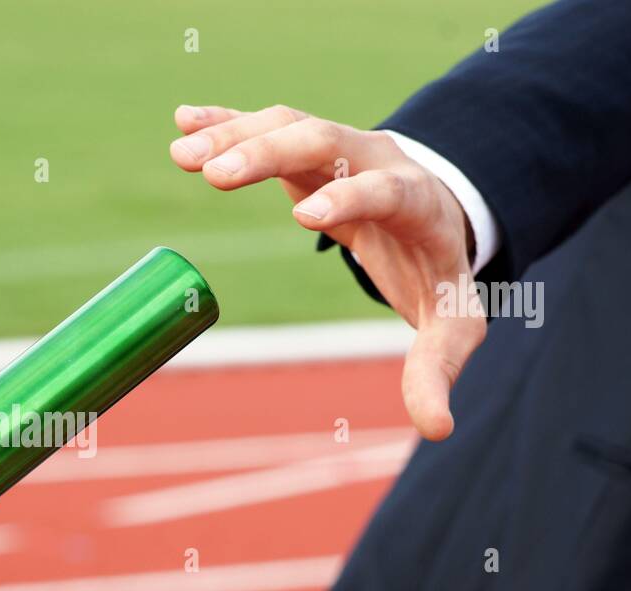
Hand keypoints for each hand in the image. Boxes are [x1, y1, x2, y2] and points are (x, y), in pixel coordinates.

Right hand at [170, 104, 485, 439]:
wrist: (437, 217)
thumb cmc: (437, 275)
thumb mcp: (449, 324)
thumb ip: (437, 369)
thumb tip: (436, 429)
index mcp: (416, 203)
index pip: (386, 190)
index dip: (350, 198)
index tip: (306, 217)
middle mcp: (377, 159)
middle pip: (325, 140)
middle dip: (270, 153)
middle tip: (216, 175)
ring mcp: (339, 146)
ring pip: (287, 125)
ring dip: (234, 136)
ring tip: (181, 156)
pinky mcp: (306, 145)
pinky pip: (264, 125)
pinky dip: (225, 122)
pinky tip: (183, 121)